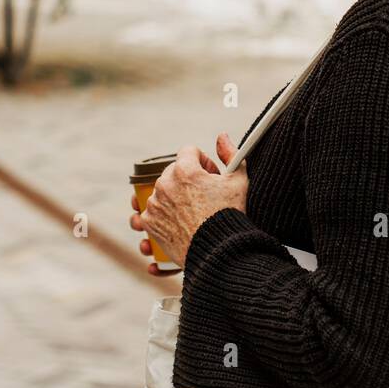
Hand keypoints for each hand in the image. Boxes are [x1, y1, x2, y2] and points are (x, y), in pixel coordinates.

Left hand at [129, 133, 247, 273]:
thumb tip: (221, 136)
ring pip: (161, 191)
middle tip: (204, 196)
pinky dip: (160, 215)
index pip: (189, 152)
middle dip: (187, 180)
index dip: (203, 162)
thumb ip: (232, 153)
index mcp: (184, 169)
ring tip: (189, 211)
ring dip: (173, 197)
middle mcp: (165, 184)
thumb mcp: (239, 180)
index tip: (211, 176)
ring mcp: (154, 204)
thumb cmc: (230, 215)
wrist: (218, 251)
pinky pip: (151, 211)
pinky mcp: (149, 222)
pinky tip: (174, 222)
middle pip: (173, 171)